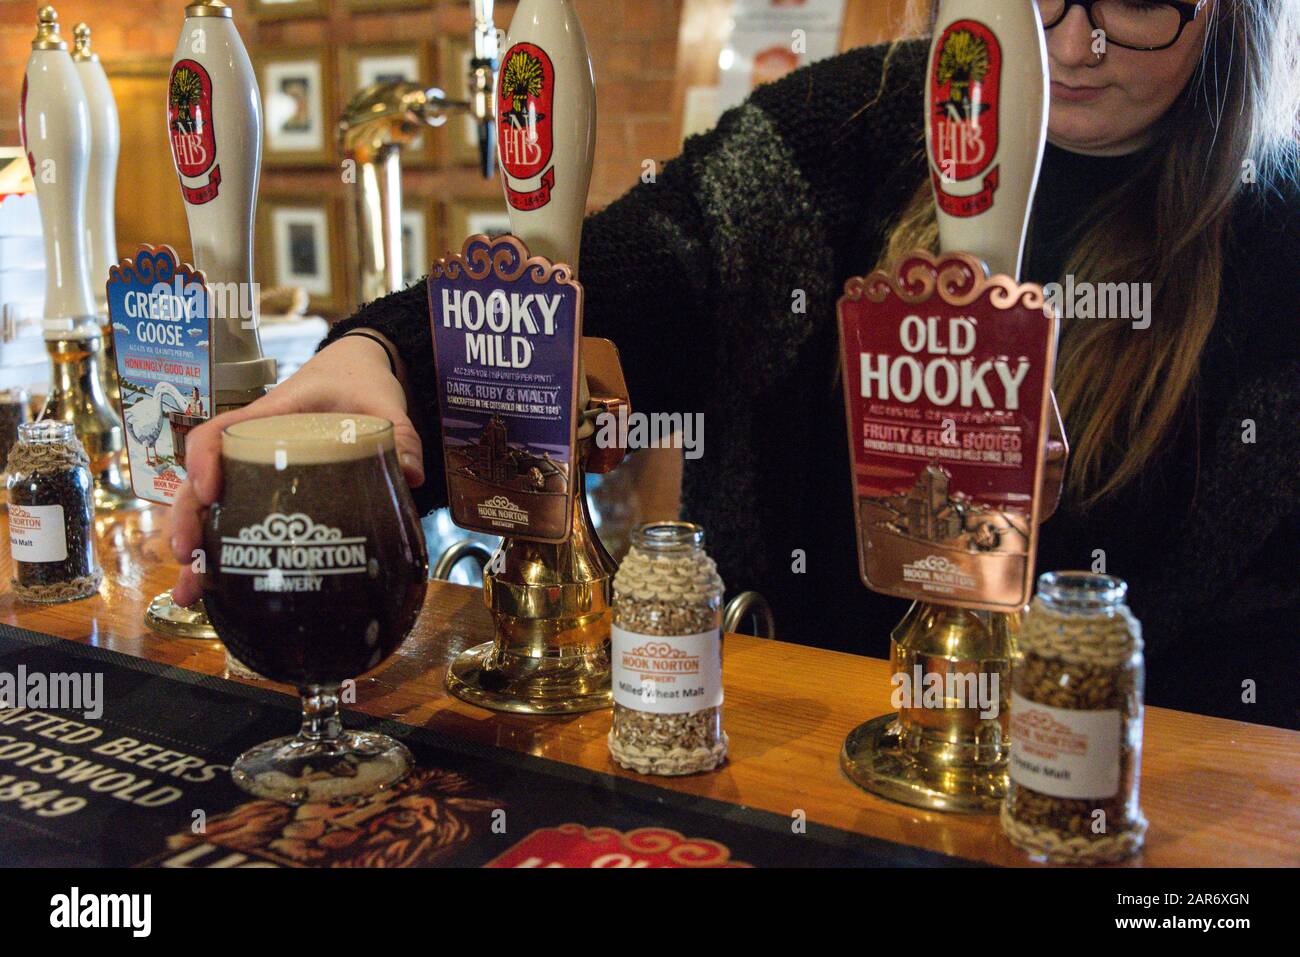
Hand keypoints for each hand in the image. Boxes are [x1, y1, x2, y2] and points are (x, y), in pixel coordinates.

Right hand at [168, 333, 422, 606]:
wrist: (358, 372)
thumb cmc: (358, 380)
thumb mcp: (382, 402)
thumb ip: (400, 434)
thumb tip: (410, 475)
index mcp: (270, 416)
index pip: (218, 432)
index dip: (203, 460)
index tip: (209, 491)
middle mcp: (252, 446)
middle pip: (200, 480)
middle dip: (188, 519)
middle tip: (187, 556)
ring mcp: (256, 470)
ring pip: (212, 508)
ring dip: (198, 547)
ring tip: (190, 590)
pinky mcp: (270, 488)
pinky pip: (240, 517)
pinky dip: (226, 552)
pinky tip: (220, 589)